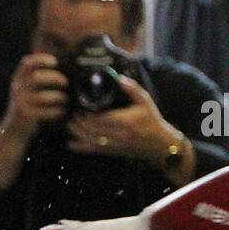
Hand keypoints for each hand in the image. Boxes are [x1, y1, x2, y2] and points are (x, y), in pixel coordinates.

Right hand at [2, 52, 69, 142]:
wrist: (13, 130)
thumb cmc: (26, 106)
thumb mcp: (24, 89)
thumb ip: (35, 77)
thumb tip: (60, 66)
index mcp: (17, 79)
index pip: (26, 63)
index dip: (41, 59)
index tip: (55, 62)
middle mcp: (17, 89)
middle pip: (37, 78)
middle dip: (55, 78)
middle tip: (65, 82)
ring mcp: (20, 103)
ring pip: (43, 96)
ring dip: (58, 96)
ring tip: (64, 99)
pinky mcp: (26, 116)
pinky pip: (45, 112)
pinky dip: (56, 111)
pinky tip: (61, 111)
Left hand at [66, 75, 183, 164]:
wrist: (159, 144)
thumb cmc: (152, 121)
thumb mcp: (145, 101)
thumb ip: (131, 89)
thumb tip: (118, 78)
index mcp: (124, 121)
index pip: (100, 118)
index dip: (86, 114)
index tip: (79, 107)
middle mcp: (118, 135)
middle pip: (91, 129)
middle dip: (78, 122)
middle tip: (71, 114)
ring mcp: (114, 145)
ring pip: (89, 140)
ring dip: (77, 133)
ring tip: (69, 124)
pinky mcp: (112, 152)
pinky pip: (93, 151)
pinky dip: (80, 148)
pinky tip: (70, 143)